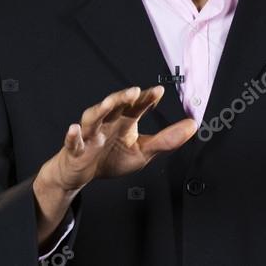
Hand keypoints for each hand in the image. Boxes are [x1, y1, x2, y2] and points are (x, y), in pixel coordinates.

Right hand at [41, 85, 196, 192]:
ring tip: (109, 102)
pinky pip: (73, 142)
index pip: (137, 105)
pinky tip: (74, 129)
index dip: (147, 97)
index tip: (159, 91)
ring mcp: (90, 134)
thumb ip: (167, 139)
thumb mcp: (143, 151)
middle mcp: (107, 122)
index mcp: (125, 120)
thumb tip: (193, 125)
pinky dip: (73, 136)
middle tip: (135, 92)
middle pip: (115, 105)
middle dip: (123, 97)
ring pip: (93, 117)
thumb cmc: (111, 158)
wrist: (81, 174)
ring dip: (101, 108)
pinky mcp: (75, 149)